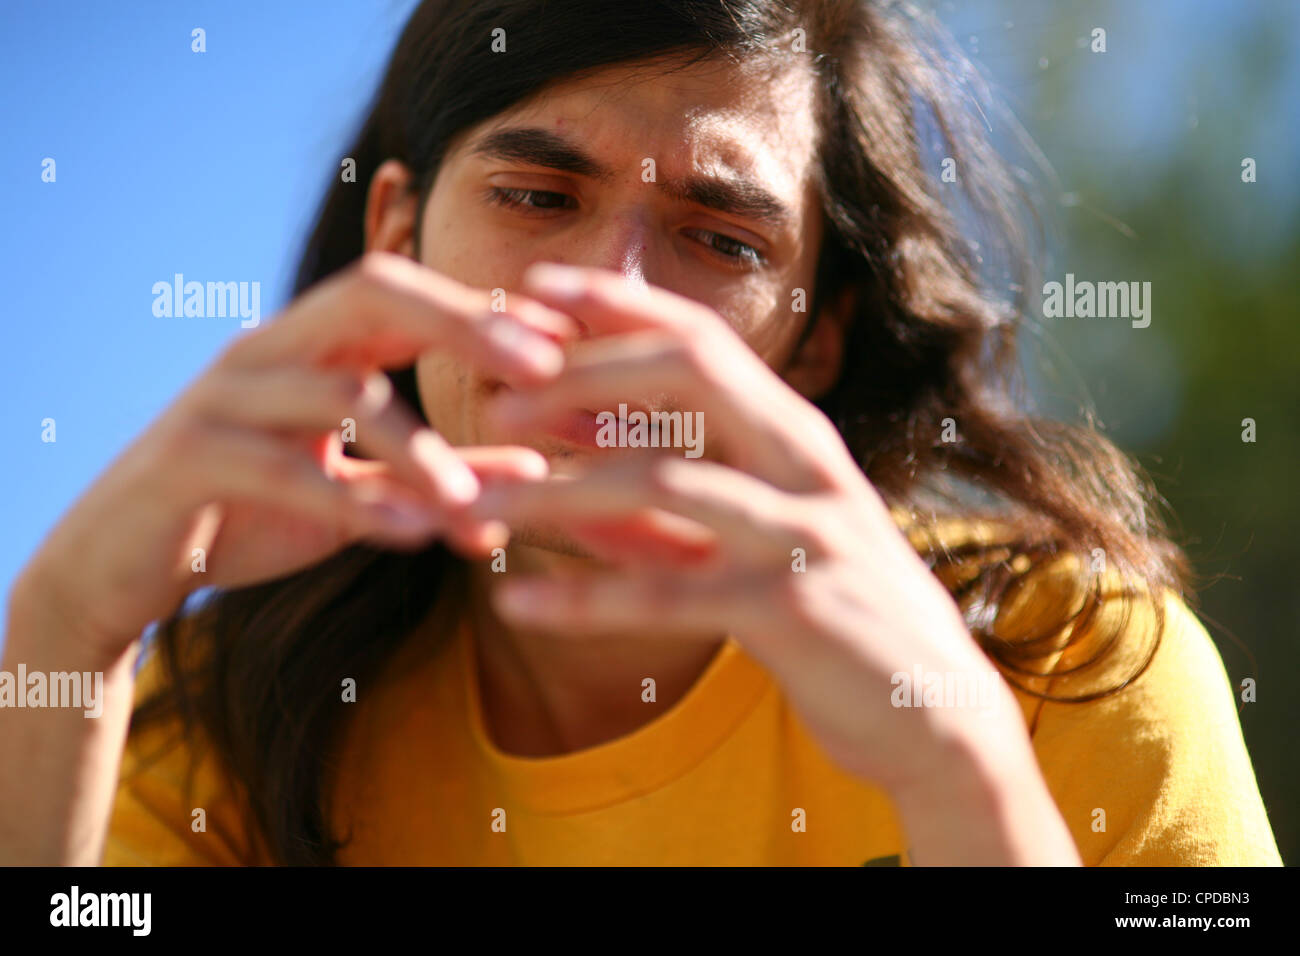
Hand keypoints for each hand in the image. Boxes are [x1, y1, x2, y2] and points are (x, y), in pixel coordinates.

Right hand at [13, 252, 576, 661]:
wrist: (121, 561)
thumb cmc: (250, 512)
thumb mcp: (359, 494)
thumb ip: (441, 479)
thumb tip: (537, 476)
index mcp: (315, 346)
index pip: (411, 297)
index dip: (490, 312)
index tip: (572, 341)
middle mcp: (272, 349)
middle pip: (374, 297)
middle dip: (465, 325)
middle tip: (545, 368)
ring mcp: (225, 398)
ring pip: (337, 393)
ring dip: (418, 448)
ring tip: (475, 501)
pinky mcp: (188, 459)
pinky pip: (282, 471)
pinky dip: (352, 504)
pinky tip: (413, 537)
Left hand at [473, 262, 1030, 795]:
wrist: (935, 713)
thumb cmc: (833, 612)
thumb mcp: (750, 544)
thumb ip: (662, 511)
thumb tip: (567, 472)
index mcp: (796, 434)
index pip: (702, 338)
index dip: (619, 305)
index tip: (536, 288)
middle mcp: (805, 464)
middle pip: (688, 372)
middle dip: (585, 369)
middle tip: (497, 397)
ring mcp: (804, 532)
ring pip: (661, 483)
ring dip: (556, 489)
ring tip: (474, 505)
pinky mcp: (791, 611)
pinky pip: (666, 594)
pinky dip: (583, 598)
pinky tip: (513, 603)